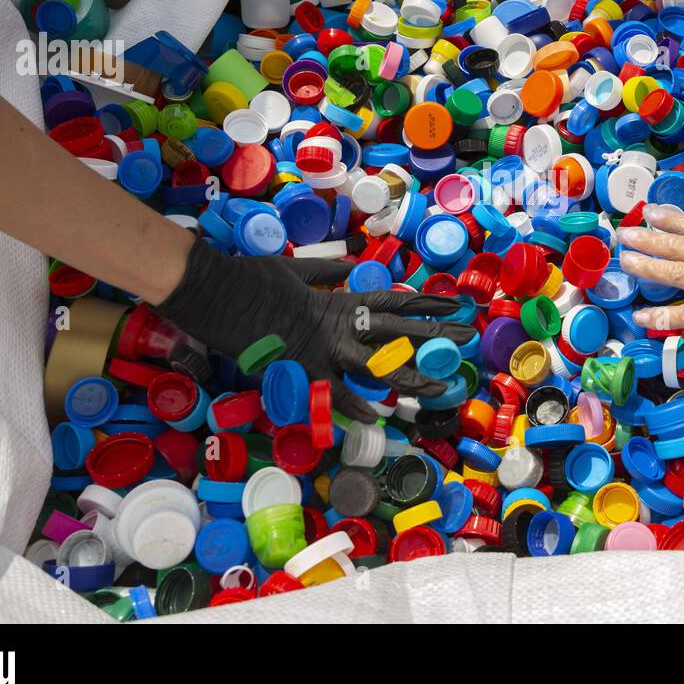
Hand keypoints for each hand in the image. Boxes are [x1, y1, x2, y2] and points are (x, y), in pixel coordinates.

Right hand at [153, 240, 475, 421]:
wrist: (215, 292)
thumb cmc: (251, 279)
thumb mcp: (295, 269)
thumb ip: (326, 272)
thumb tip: (348, 265)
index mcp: (340, 302)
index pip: (394, 303)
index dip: (427, 304)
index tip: (455, 306)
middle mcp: (340, 327)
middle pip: (399, 333)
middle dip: (435, 337)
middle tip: (467, 340)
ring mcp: (323, 352)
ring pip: (378, 368)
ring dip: (411, 379)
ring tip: (440, 389)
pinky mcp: (301, 372)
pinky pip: (334, 394)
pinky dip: (354, 406)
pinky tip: (377, 418)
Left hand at [617, 200, 683, 339]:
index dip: (668, 218)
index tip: (649, 211)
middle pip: (673, 245)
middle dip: (646, 239)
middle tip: (624, 235)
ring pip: (669, 272)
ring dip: (644, 267)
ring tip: (623, 262)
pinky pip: (681, 315)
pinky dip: (659, 317)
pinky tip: (640, 317)